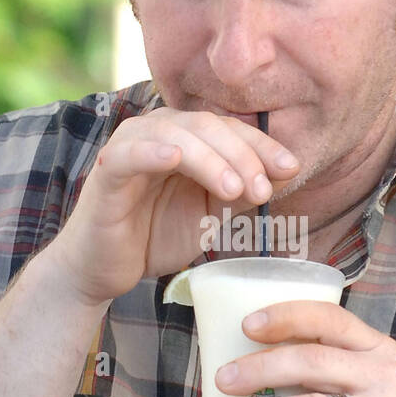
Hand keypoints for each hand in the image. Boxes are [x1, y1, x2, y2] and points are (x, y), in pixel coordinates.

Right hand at [51, 108, 300, 308]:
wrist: (105, 269)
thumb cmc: (154, 236)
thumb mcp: (211, 213)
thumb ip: (242, 191)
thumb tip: (286, 172)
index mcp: (185, 137)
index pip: (229, 129)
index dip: (262, 146)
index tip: (291, 168)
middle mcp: (158, 131)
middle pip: (208, 127)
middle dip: (242, 155)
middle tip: (264, 189)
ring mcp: (131, 147)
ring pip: (178, 135)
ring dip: (212, 159)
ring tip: (236, 189)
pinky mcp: (107, 170)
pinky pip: (132, 153)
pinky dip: (155, 151)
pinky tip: (177, 159)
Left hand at [213, 301, 395, 396]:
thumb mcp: (381, 387)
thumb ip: (338, 373)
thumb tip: (261, 367)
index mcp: (380, 352)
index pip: (330, 320)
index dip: (285, 317)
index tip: (247, 326)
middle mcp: (383, 379)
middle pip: (311, 362)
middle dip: (260, 368)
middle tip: (223, 380)